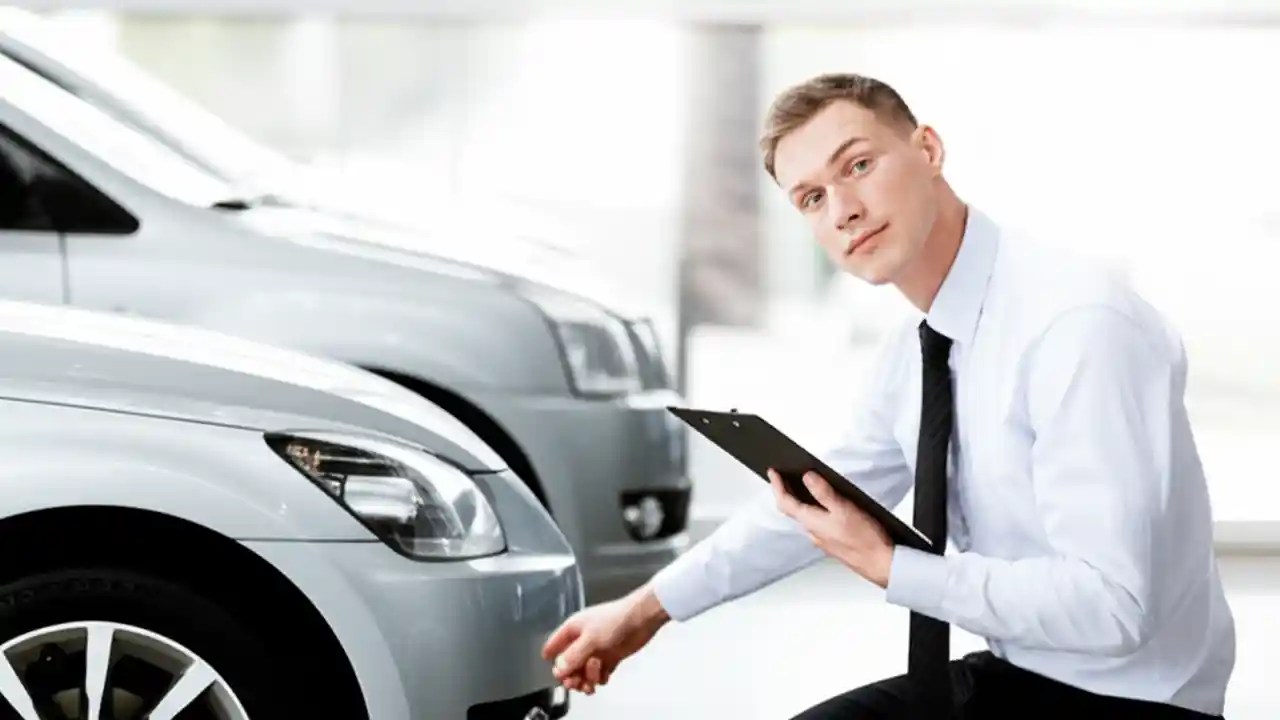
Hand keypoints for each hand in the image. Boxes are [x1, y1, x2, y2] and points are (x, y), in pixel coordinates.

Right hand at [541, 585, 669, 694]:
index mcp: (572, 630)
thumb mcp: (590, 640)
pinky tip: (605, 677)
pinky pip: (599, 673)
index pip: (554, 647)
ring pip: (584, 671)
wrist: (642, 619)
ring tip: (593, 683)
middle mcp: (582, 639)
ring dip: (587, 680)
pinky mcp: (610, 656)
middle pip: (569, 664)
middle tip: (578, 683)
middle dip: (572, 676)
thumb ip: (573, 656)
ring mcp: (596, 649)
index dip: (554, 662)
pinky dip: (600, 678)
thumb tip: (558, 670)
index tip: (560, 675)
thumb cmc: (615, 622)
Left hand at [768, 468, 895, 587]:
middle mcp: (813, 533)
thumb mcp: (844, 508)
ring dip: (801, 501)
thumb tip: (807, 478)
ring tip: (802, 487)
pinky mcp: (833, 544)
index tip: (773, 472)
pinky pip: (817, 524)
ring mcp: (823, 540)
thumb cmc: (866, 539)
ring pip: (805, 518)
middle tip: (783, 477)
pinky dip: (815, 511)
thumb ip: (823, 492)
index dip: (777, 485)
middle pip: (793, 510)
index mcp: (812, 522)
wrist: (882, 565)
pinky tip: (824, 506)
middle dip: (786, 492)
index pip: (785, 502)